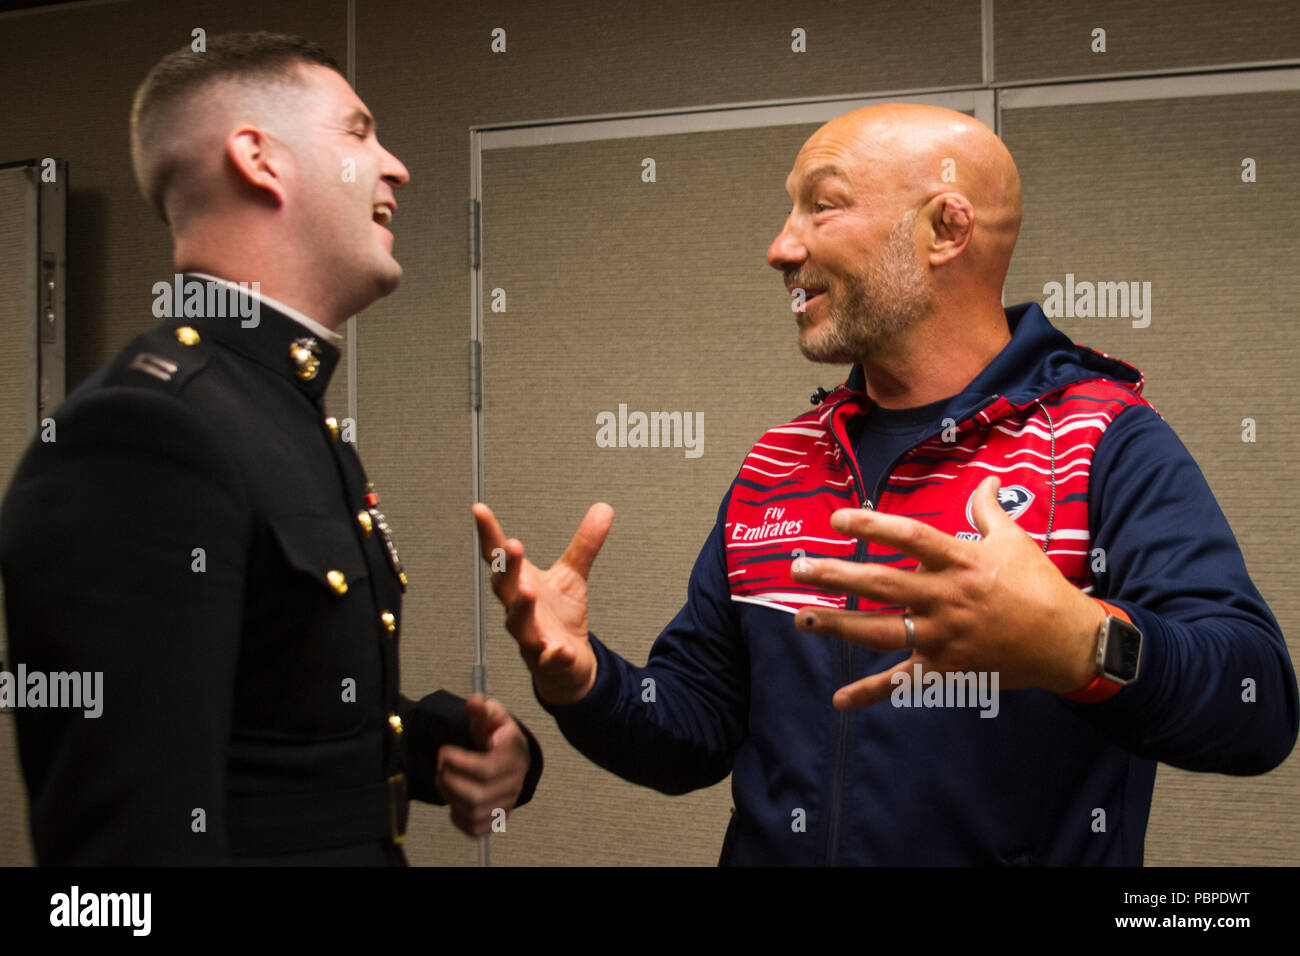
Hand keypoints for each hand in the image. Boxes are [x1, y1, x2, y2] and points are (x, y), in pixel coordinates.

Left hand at [435, 694, 531, 836]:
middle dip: (450, 781)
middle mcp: (516, 782)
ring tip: (443, 779)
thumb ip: (482, 709)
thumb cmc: (496, 734)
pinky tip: (453, 799)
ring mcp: (508, 803)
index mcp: (515, 755)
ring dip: (450, 797)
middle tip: (440, 766)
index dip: (459, 764)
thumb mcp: (491, 715)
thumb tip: (475, 701)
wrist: (509, 754)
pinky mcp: (498, 819)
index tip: (444, 752)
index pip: (487, 769)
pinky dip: (458, 817)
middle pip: (477, 795)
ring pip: (473, 812)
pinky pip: (475, 829)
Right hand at [472, 502, 613, 705]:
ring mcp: (530, 635)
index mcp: (520, 584)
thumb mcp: (572, 575)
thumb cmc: (559, 617)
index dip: (489, 533)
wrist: (566, 663)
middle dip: (508, 567)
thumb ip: (584, 544)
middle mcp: (518, 608)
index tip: (479, 509)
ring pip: (518, 622)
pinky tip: (562, 650)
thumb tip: (602, 509)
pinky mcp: (548, 660)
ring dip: (521, 606)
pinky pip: (548, 658)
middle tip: (513, 546)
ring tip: (528, 592)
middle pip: (505, 586)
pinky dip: (554, 655)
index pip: (499, 557)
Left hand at [790, 475, 1104, 707]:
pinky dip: (871, 692)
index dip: (872, 527)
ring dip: (838, 625)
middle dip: (836, 575)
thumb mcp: (1016, 540)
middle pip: (881, 583)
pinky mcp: (946, 668)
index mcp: (961, 562)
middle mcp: (946, 598)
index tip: (839, 520)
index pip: (910, 537)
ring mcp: (943, 636)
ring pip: (880, 630)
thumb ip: (989, 510)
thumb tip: (985, 479)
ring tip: (802, 618)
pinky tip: (840, 698)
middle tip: (798, 568)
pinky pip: (903, 682)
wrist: (1068, 642)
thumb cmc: (1040, 586)